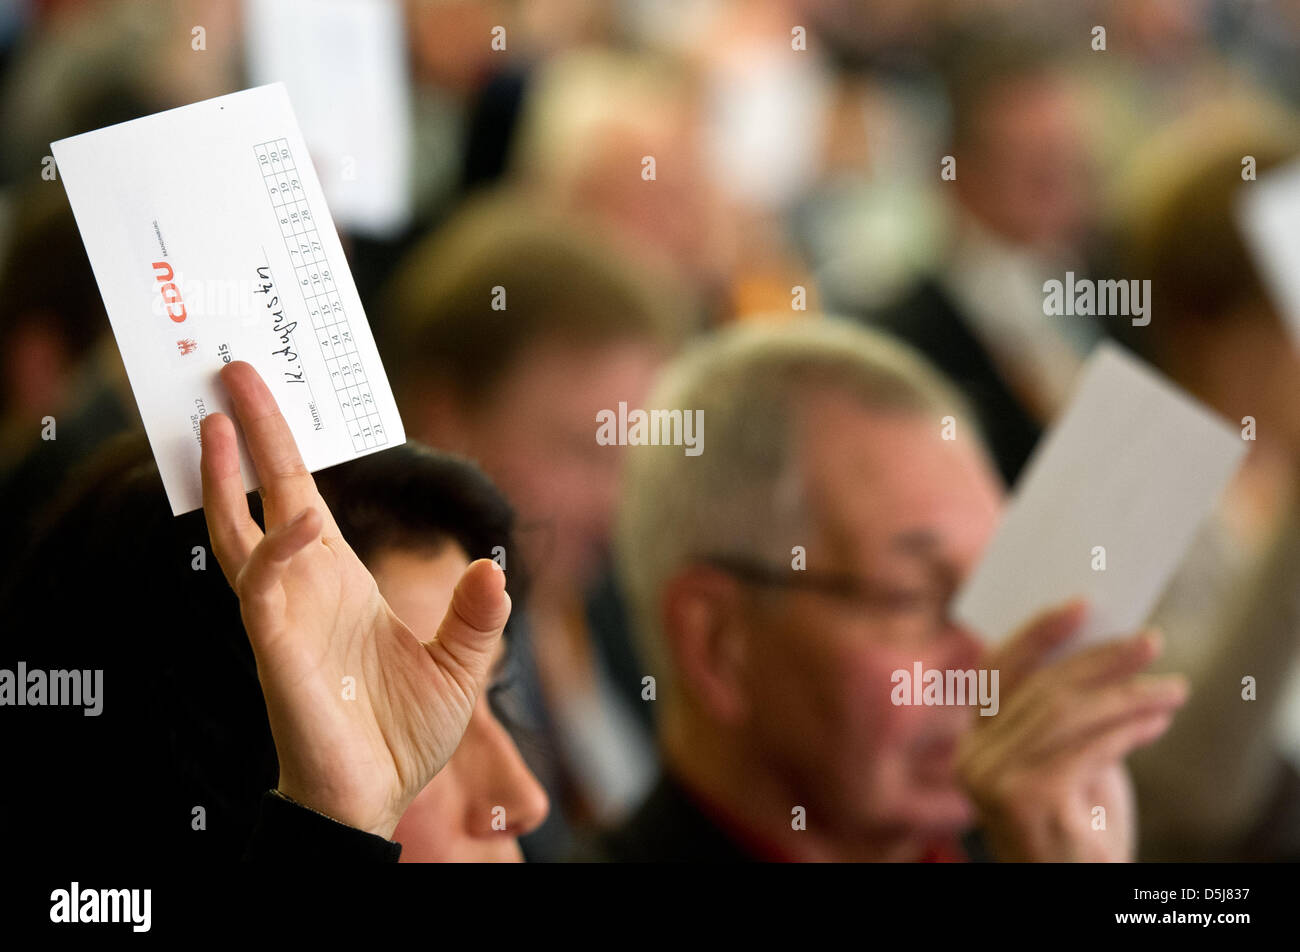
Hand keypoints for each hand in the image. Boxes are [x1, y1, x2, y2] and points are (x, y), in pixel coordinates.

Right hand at [200, 361, 509, 838]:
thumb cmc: (404, 731)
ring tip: (216, 420)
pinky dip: (277, 553)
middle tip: (231, 369)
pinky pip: (264, 591)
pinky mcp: (278, 652)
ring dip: (228, 478)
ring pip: (242, 534)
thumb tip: (494, 570)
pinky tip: (299, 520)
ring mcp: (285, 615)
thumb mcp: (462, 665)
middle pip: (265, 494)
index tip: (271, 392)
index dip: (284, 446)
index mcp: (340, 579)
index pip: (301, 497)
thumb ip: (478, 616)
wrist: (373, 798)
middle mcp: (303, 586)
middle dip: (250, 433)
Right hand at [955, 601, 1188, 860]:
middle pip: (1040, 688)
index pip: (997, 670)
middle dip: (1101, 659)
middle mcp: (972, 759)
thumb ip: (1066, 712)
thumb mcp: (1066, 758)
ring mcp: (994, 782)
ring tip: (1172, 688)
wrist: (1076, 886)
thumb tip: (1105, 647)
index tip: (1083, 605)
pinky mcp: (1027, 801)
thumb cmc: (1077, 824)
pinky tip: (1157, 722)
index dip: (1037, 632)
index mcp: (972, 743)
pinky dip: (1129, 730)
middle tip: (1150, 640)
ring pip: (1066, 714)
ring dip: (1128, 695)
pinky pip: (1087, 748)